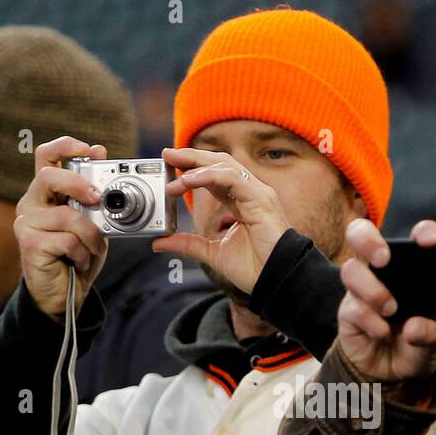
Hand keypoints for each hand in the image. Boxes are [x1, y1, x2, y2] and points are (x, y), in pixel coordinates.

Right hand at [14, 136, 111, 319]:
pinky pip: (67, 240)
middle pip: (50, 176)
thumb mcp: (92, 221)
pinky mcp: (30, 243)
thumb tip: (100, 152)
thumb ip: (94, 192)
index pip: (46, 156)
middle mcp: (31, 203)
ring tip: (93, 249)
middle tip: (97, 198)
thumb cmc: (77, 255)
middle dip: (79, 184)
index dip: (66, 146)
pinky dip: (83, 253)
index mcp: (46, 192)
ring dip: (91, 235)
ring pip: (68, 216)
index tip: (91, 149)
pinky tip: (79, 261)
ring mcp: (27, 223)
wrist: (64, 294)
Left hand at [151, 147, 290, 293]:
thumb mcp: (212, 253)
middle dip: (192, 157)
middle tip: (167, 154)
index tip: (170, 166)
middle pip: (219, 163)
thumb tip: (159, 243)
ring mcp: (257, 193)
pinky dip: (208, 175)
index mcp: (241, 202)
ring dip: (196, 164)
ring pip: (225, 165)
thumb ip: (187, 244)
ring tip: (174, 169)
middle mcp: (250, 193)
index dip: (192, 169)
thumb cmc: (255, 268)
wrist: (276, 280)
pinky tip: (188, 180)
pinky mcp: (261, 198)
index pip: (214, 176)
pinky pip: (232, 177)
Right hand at [337, 218, 435, 381]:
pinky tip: (382, 332)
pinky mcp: (348, 312)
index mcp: (411, 267)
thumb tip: (415, 326)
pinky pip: (353, 308)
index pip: (415, 237)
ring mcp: (361, 290)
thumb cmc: (415, 345)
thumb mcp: (434, 341)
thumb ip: (430, 333)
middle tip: (384, 259)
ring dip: (371, 288)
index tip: (430, 242)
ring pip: (351, 270)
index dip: (422, 232)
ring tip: (390, 308)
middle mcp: (382, 272)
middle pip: (362, 235)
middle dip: (369, 240)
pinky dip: (370, 321)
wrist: (392, 375)